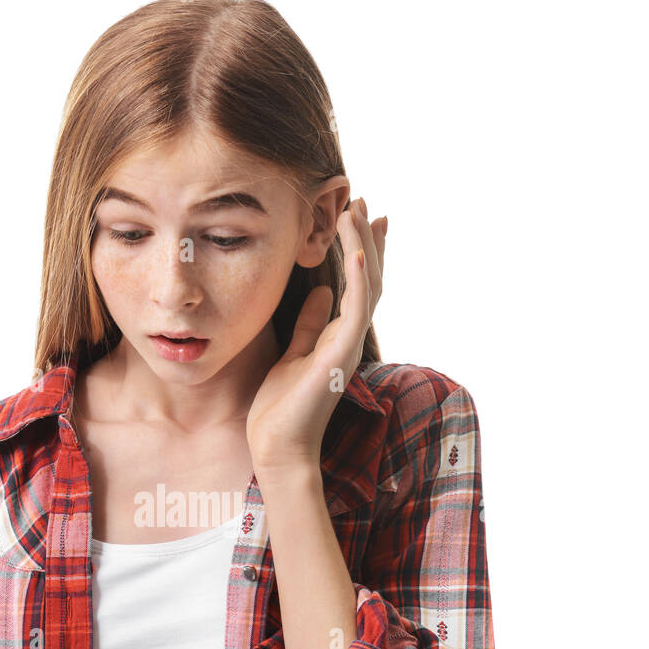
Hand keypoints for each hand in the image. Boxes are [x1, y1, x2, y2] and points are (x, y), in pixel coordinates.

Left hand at [246, 196, 386, 471]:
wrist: (278, 446)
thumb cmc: (280, 409)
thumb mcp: (292, 354)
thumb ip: (309, 323)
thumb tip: (320, 293)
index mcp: (337, 335)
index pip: (357, 285)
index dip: (360, 250)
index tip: (357, 217)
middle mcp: (349, 336)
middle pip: (370, 278)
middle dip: (367, 239)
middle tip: (363, 202)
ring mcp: (349, 344)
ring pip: (368, 285)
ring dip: (363, 246)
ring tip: (356, 209)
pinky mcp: (341, 353)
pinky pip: (357, 308)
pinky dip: (360, 278)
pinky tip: (357, 250)